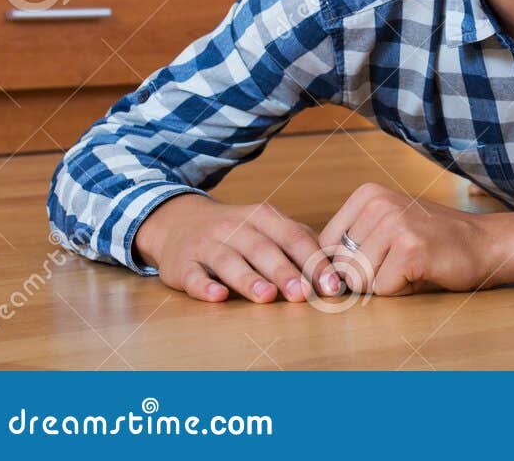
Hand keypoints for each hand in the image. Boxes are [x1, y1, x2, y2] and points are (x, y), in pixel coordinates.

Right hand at [133, 193, 342, 303]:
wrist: (177, 222)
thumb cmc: (235, 231)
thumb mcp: (266, 226)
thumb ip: (298, 241)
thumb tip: (335, 266)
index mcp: (262, 216)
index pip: (293, 236)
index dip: (313, 260)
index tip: (331, 285)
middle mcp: (234, 226)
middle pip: (263, 248)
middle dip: (285, 271)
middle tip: (303, 294)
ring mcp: (206, 244)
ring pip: (229, 260)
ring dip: (249, 279)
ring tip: (268, 297)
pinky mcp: (181, 264)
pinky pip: (193, 275)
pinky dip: (205, 286)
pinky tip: (218, 296)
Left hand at [318, 183, 513, 295]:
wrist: (485, 242)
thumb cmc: (434, 240)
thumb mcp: (387, 225)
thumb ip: (351, 240)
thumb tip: (311, 276)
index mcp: (367, 194)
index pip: (324, 246)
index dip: (347, 265)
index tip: (380, 257)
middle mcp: (378, 204)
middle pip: (340, 266)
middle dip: (368, 275)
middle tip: (402, 259)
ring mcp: (395, 224)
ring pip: (359, 280)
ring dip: (386, 283)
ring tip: (413, 263)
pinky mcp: (410, 249)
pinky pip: (383, 289)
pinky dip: (403, 289)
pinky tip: (424, 269)